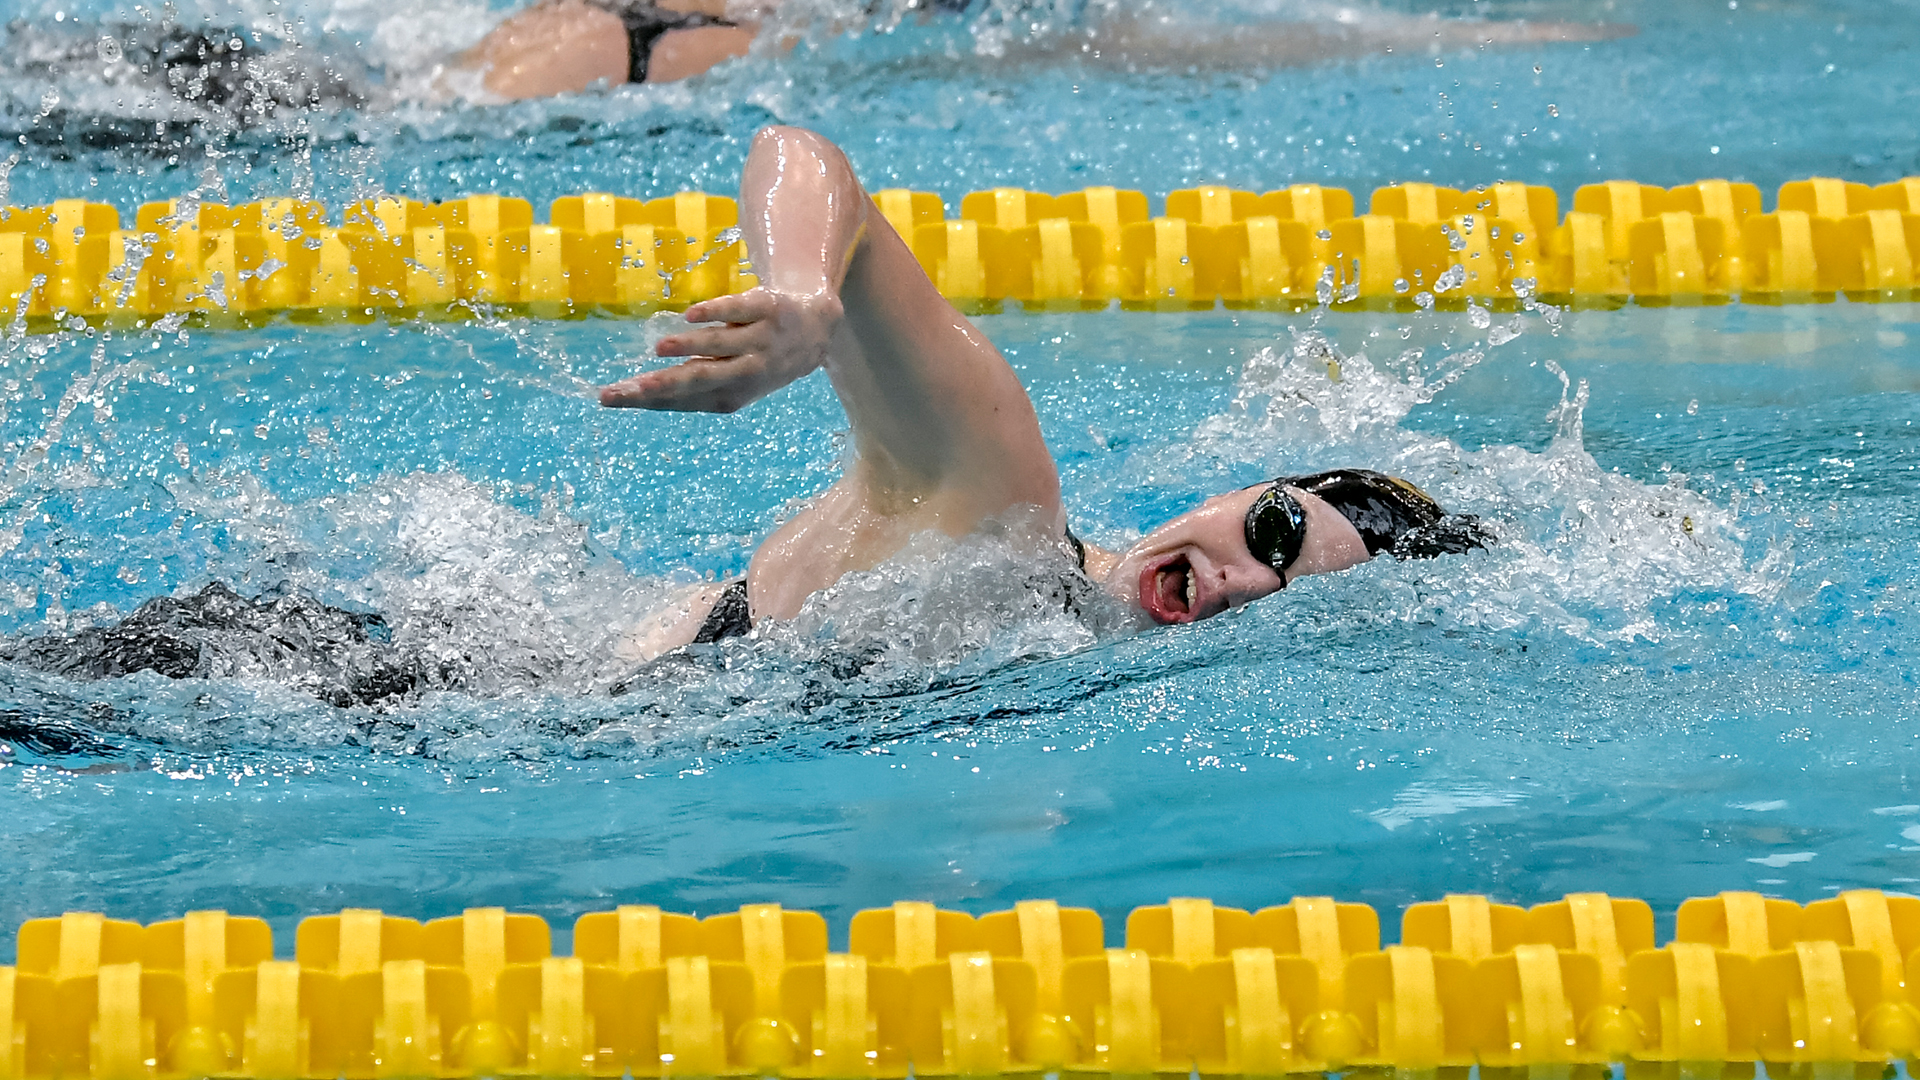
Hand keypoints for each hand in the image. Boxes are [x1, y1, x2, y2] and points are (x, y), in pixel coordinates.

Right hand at [598, 287, 842, 412]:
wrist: (817, 327)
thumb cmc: (759, 357)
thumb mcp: (732, 379)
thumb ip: (693, 384)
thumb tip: (639, 392)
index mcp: (732, 395)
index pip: (683, 401)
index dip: (647, 401)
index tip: (610, 398)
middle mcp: (748, 373)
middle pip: (700, 381)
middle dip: (664, 386)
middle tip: (630, 388)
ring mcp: (761, 342)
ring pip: (721, 347)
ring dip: (689, 348)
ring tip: (659, 348)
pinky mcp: (769, 310)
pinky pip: (740, 311)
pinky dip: (715, 313)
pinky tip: (691, 316)